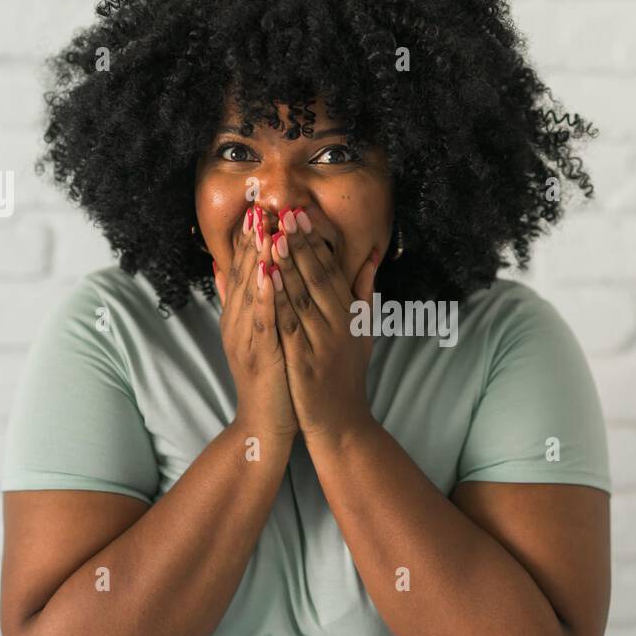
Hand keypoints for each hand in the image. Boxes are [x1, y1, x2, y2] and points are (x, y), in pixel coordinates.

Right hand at [214, 205, 298, 443]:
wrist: (266, 425)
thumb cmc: (269, 380)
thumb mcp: (256, 337)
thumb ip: (244, 305)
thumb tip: (228, 272)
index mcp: (241, 317)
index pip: (245, 271)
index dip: (251, 240)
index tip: (259, 209)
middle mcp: (238, 323)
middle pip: (244, 275)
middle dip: (252, 240)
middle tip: (259, 206)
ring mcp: (246, 338)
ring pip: (251, 292)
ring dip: (257, 259)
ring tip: (264, 228)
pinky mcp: (259, 354)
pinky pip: (262, 320)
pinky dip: (265, 295)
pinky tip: (270, 273)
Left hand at [266, 206, 378, 444]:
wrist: (341, 422)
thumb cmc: (348, 375)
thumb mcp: (363, 332)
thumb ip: (364, 294)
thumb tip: (371, 257)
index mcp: (350, 316)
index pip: (331, 271)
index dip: (315, 242)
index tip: (301, 214)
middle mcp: (339, 326)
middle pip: (317, 278)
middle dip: (300, 243)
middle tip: (285, 212)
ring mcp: (321, 345)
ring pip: (302, 298)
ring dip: (287, 265)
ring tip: (273, 236)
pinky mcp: (305, 363)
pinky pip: (288, 327)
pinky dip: (277, 302)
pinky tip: (265, 281)